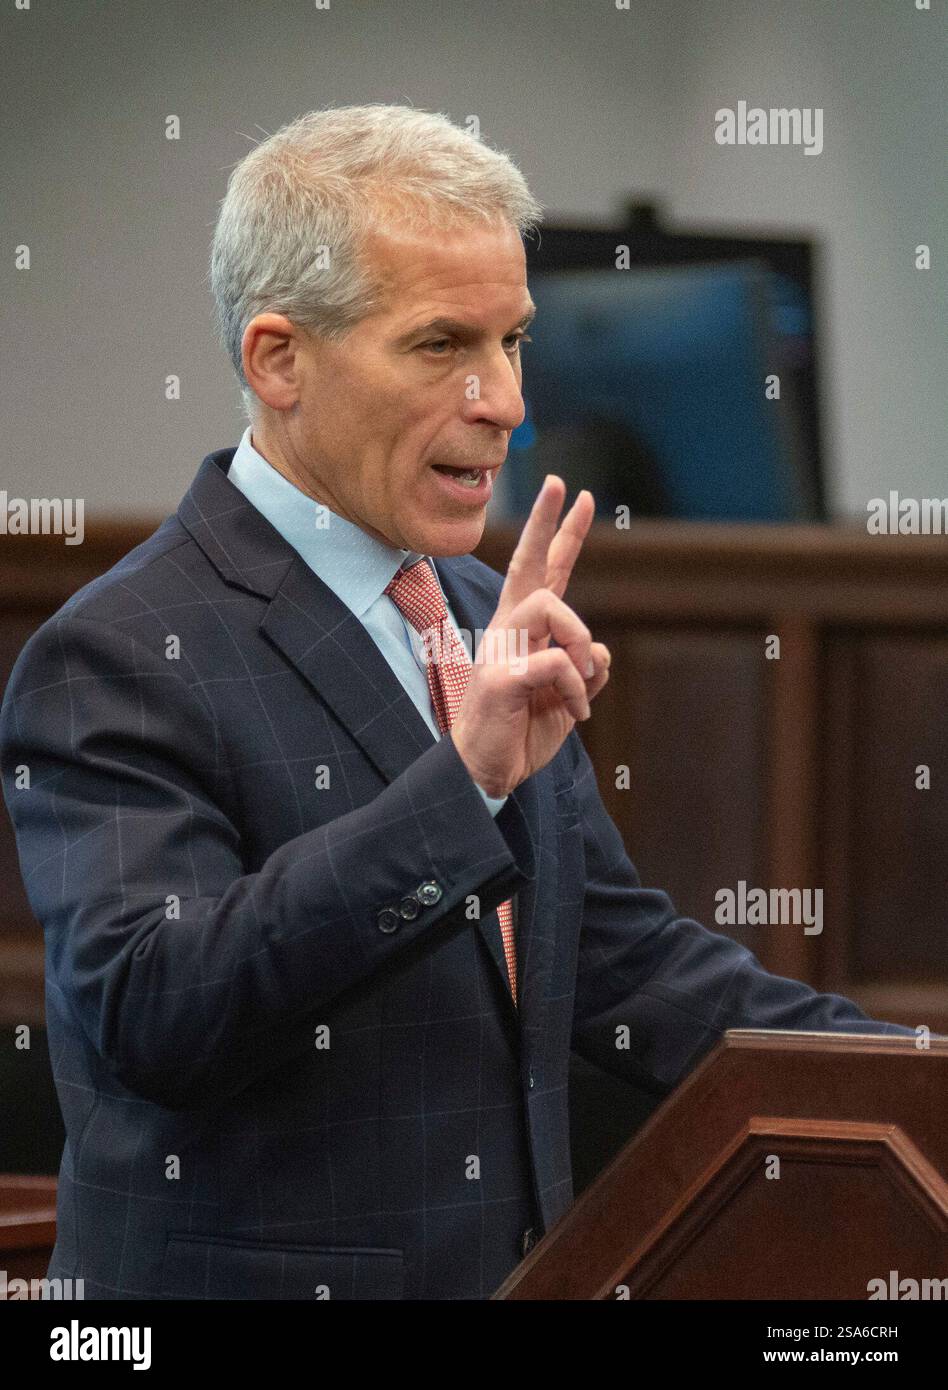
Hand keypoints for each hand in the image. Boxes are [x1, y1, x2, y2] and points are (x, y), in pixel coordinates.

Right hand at [450, 475, 610, 797]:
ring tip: (582, 683)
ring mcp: (500, 650)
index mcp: (524, 631)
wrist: (485, 773)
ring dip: (581, 643)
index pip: (543, 572)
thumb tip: (602, 653)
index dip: (560, 533)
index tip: (575, 494)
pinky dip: (578, 691)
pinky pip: (558, 662)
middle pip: (528, 565)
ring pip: (552, 607)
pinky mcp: (500, 677)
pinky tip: (573, 713)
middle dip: (546, 522)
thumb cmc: (520, 733)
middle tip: (562, 485)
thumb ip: (585, 672)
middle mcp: (508, 630)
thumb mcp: (566, 700)